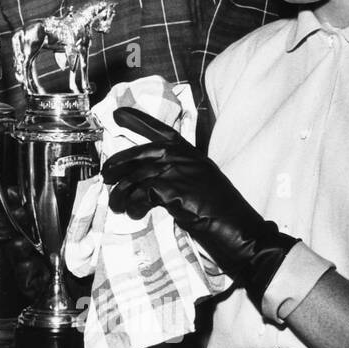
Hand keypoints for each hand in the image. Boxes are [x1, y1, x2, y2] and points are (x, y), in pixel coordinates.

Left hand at [100, 106, 296, 304]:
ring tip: (118, 206)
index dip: (139, 121)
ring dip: (121, 194)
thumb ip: (179, 176)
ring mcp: (181, 172)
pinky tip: (135, 215)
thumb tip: (148, 181)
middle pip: (141, 154)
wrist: (242, 232)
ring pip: (137, 177)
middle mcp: (186, 158)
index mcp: (192, 155)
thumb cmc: (223, 214)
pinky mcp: (175, 190)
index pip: (162, 131)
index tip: (118, 114)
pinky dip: (134, 206)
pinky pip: (142, 194)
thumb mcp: (201, 186)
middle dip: (118, 164)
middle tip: (106, 177)